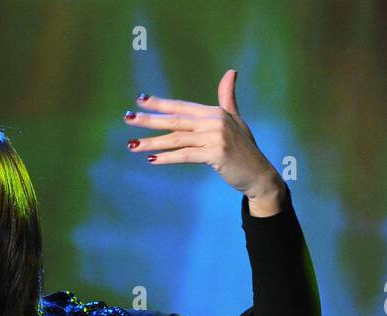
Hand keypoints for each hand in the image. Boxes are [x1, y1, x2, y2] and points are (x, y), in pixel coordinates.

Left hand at [123, 69, 283, 212]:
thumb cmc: (244, 148)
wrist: (258, 173)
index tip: (140, 100)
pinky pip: (185, 155)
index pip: (181, 106)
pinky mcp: (215, 154)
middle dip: (149, 120)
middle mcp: (214, 122)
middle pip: (175, 120)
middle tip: (128, 118)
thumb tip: (231, 72)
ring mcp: (215, 138)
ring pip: (176, 139)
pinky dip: (167, 158)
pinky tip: (152, 160)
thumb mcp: (235, 120)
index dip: (160, 103)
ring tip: (132, 145)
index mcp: (215, 112)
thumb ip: (227, 98)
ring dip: (152, 143)